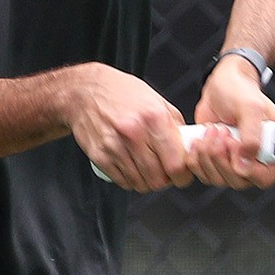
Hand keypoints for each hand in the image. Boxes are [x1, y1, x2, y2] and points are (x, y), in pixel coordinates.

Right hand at [63, 63, 191, 191]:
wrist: (85, 91)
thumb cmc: (122, 93)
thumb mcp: (156, 100)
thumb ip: (174, 125)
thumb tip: (188, 147)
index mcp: (154, 118)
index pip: (176, 163)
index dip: (183, 176)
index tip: (182, 176)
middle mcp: (134, 132)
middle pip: (158, 179)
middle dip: (165, 181)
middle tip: (164, 173)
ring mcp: (115, 146)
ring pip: (140, 184)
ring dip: (147, 182)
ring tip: (147, 169)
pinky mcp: (100, 155)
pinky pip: (122, 181)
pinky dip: (130, 180)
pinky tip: (131, 168)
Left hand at [189, 54, 274, 189]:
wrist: (221, 86)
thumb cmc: (241, 91)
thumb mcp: (250, 108)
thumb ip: (251, 137)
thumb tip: (244, 166)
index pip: (265, 177)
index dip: (246, 168)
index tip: (233, 142)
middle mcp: (259, 162)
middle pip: (239, 181)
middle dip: (222, 157)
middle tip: (219, 130)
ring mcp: (238, 164)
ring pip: (220, 180)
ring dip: (208, 155)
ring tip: (211, 129)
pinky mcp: (219, 163)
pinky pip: (205, 174)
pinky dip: (197, 158)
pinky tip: (201, 138)